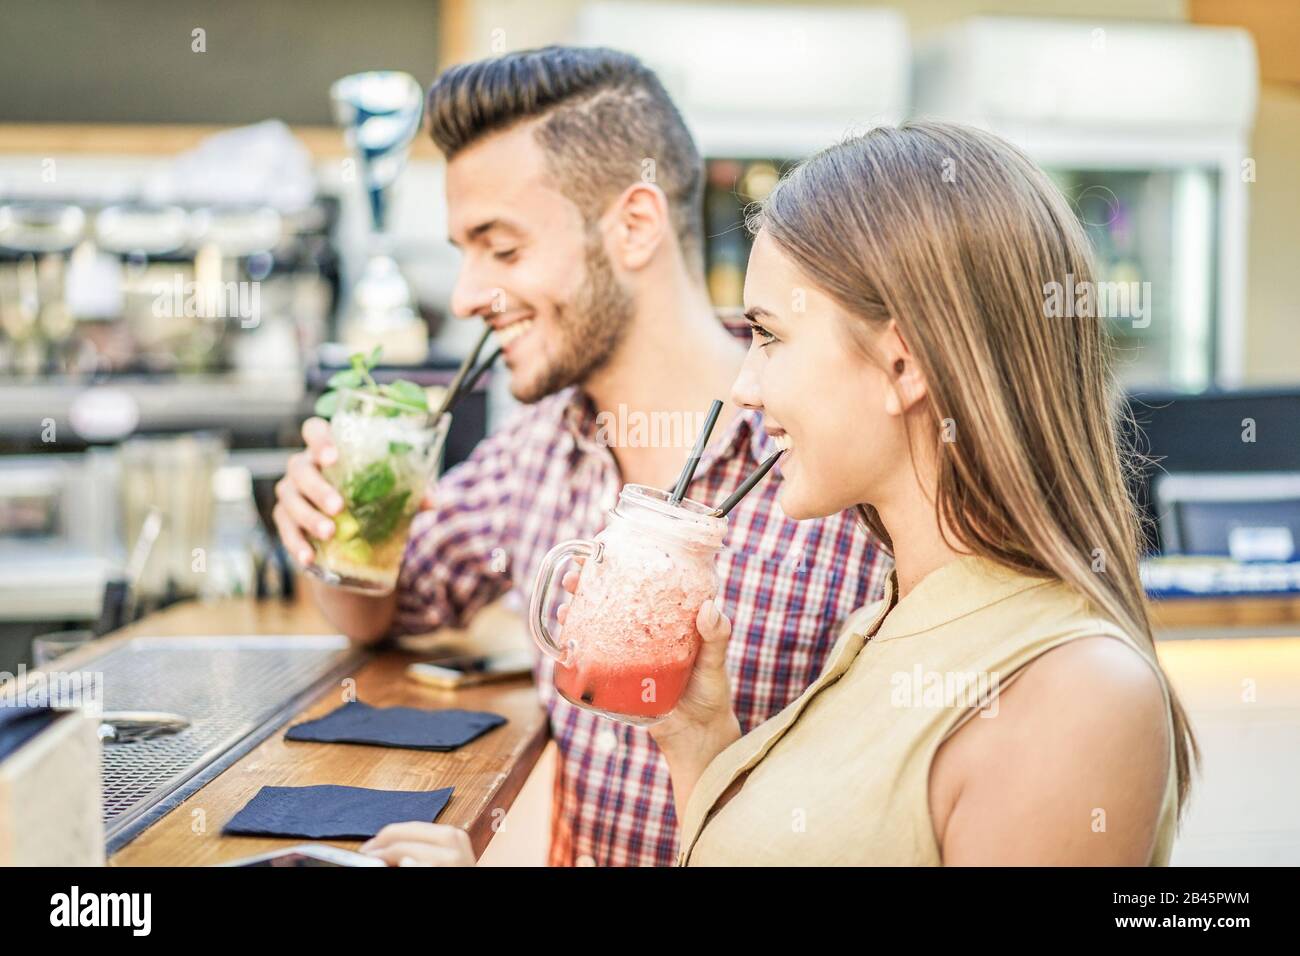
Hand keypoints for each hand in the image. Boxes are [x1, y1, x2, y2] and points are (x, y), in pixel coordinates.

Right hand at [273, 417, 435, 566]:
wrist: (349, 528)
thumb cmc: (370, 495)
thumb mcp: (391, 491)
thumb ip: (410, 491)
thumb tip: (432, 501)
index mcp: (328, 449)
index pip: (313, 430)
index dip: (319, 440)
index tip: (333, 457)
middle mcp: (304, 466)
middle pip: (299, 468)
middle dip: (317, 487)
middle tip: (339, 506)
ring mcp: (291, 492)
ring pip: (289, 499)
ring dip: (308, 516)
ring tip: (330, 533)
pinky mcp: (286, 519)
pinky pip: (285, 529)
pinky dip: (296, 543)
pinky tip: (308, 557)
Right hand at [359, 822, 475, 866]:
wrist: (470, 885)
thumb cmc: (446, 875)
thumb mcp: (425, 872)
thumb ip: (411, 866)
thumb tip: (402, 859)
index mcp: (445, 859)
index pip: (403, 849)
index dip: (380, 852)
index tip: (365, 856)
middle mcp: (455, 843)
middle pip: (411, 830)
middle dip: (386, 838)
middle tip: (368, 849)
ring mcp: (459, 838)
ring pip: (419, 825)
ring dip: (398, 833)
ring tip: (381, 843)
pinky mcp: (461, 836)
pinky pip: (430, 828)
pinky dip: (413, 833)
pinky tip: (402, 840)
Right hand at [556, 566, 739, 758]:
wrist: (697, 734)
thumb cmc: (710, 692)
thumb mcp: (715, 661)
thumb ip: (716, 636)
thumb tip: (709, 608)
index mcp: (668, 615)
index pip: (642, 581)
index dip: (621, 562)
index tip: (603, 548)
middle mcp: (643, 627)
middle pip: (612, 596)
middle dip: (589, 582)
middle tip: (574, 575)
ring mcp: (627, 650)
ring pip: (597, 621)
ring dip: (577, 608)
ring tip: (565, 602)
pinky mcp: (615, 674)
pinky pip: (592, 654)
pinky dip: (575, 642)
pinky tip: (565, 634)